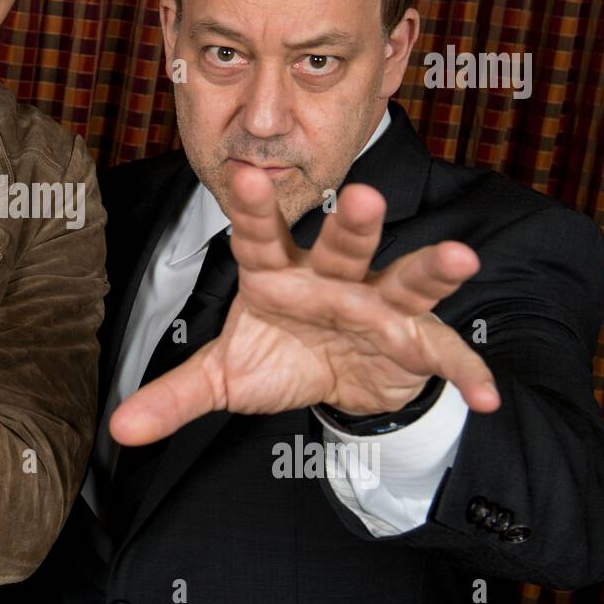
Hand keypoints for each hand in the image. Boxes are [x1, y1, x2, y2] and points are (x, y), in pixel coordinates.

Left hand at [110, 166, 499, 446]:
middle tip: (362, 195)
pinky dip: (465, 373)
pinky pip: (443, 354)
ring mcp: (378, 306)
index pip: (261, 238)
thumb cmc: (278, 357)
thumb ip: (176, 394)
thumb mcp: (225, 377)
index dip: (253, 211)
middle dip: (354, 224)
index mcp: (278, 275)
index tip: (243, 176)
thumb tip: (118, 427)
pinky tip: (485, 395)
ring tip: (460, 258)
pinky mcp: (415, 342)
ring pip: (404, 280)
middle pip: (343, 245)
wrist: (336, 382)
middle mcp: (332, 279)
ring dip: (430, 270)